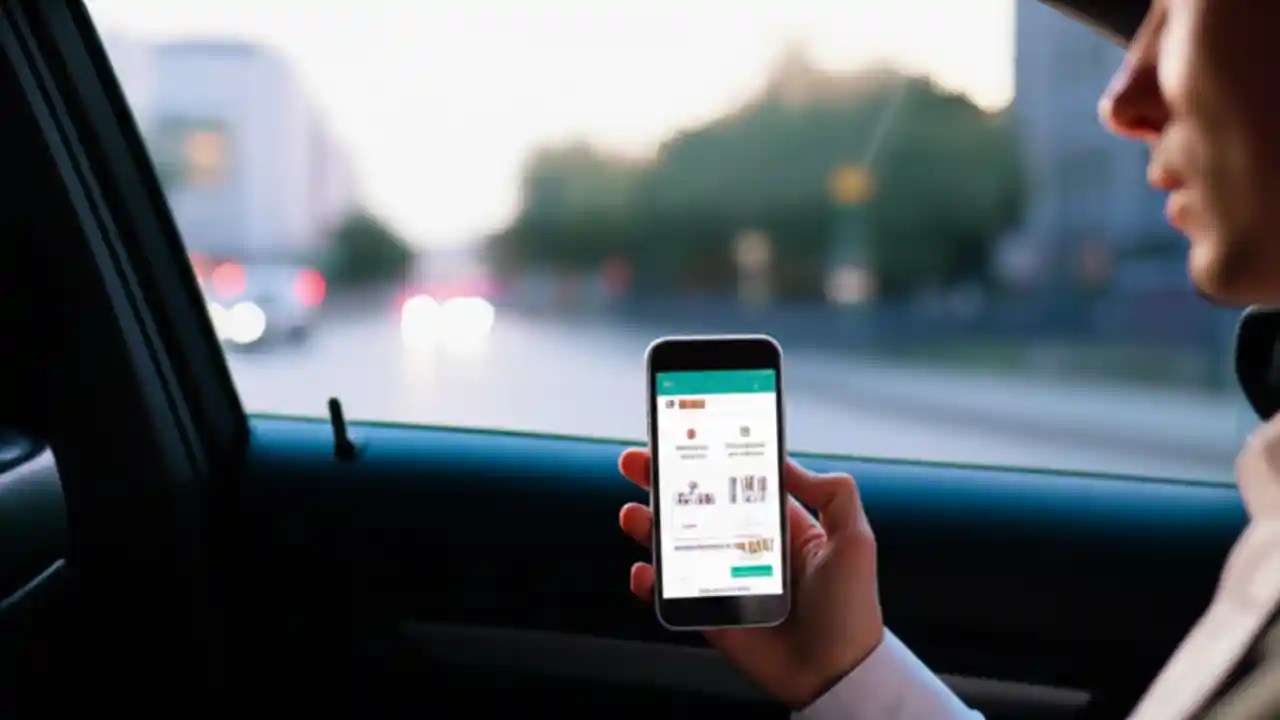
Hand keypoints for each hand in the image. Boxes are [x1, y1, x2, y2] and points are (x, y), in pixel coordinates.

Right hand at [617, 449, 883, 708]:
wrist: (836, 673)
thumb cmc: (851, 610)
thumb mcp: (855, 540)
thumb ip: (833, 494)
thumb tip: (790, 462)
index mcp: (779, 525)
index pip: (735, 482)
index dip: (708, 459)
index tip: (683, 436)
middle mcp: (746, 546)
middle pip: (696, 505)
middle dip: (663, 481)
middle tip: (638, 462)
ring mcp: (724, 579)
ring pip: (675, 544)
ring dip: (648, 525)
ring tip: (633, 513)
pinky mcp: (710, 613)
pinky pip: (670, 593)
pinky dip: (650, 581)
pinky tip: (645, 571)